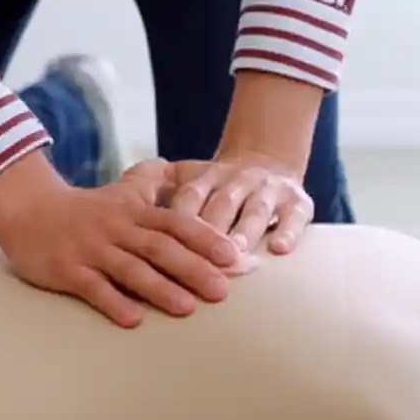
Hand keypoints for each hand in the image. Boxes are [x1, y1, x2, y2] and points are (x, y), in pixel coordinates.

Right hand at [0, 152, 239, 326]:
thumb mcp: (121, 191)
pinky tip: (133, 320)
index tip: (235, 257)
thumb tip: (177, 169)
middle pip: (161, 248)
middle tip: (223, 291)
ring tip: (188, 308)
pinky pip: (93, 287)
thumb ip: (151, 183)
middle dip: (194, 268)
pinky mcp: (67, 269)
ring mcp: (92, 249)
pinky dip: (113, 302)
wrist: (26, 208)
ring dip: (161, 288)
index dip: (206, 239)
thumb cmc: (83, 208)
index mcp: (135, 213)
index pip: (177, 224)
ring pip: (131, 269)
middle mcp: (118, 229)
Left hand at [167, 152, 314, 254]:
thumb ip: (161, 183)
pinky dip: (287, 232)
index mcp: (211, 174)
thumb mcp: (193, 176)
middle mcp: (240, 179)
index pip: (192, 195)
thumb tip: (120, 192)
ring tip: (237, 256)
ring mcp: (270, 190)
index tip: (164, 242)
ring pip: (257, 210)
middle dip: (212, 231)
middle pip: (224, 204)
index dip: (180, 217)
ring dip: (246, 232)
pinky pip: (295, 218)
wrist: (271, 159)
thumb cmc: (221, 183)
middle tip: (200, 261)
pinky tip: (278, 249)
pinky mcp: (299, 202)